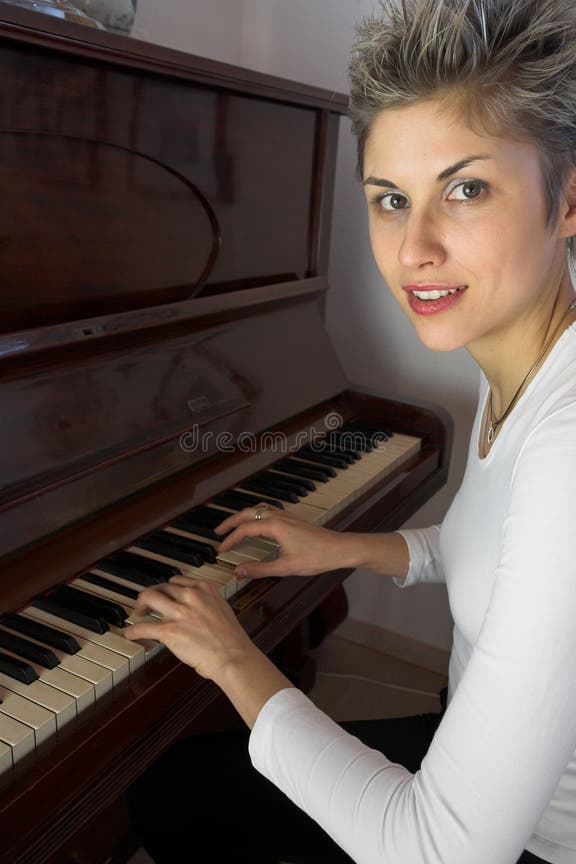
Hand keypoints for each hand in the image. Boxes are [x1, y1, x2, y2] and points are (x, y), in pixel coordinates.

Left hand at [124, 576, 255, 681]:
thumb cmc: (231, 639)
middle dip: (153, 595)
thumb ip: (206, 604)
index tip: (164, 595)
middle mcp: (190, 595)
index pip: (178, 581)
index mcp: (204, 589)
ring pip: (149, 597)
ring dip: (141, 605)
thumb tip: (195, 609)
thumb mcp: (222, 609)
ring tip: (137, 613)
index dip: (168, 589)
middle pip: (162, 587)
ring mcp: (178, 612)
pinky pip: (144, 627)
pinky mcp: (169, 630)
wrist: (232, 656)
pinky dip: (134, 630)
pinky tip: (130, 633)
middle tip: (148, 604)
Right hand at [213, 503, 347, 579]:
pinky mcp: (292, 518)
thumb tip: (239, 571)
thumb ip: (260, 569)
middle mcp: (279, 516)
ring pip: (258, 509)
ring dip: (243, 516)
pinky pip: (268, 510)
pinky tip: (257, 524)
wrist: (339, 549)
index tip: (220, 550)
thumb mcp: (285, 567)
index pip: (244, 530)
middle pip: (247, 513)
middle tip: (218, 532)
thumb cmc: (316, 557)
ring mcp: (286, 515)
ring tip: (234, 526)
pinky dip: (256, 515)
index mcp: (274, 526)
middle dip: (230, 522)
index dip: (230, 540)